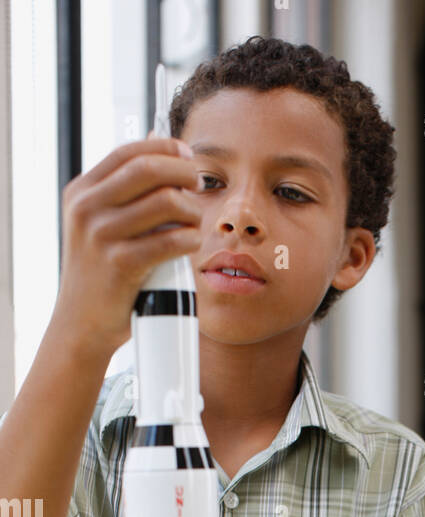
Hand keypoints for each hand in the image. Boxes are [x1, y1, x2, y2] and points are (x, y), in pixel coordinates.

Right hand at [54, 134, 201, 355]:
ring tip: (193, 223)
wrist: (82, 323)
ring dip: (191, 210)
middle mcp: (87, 208)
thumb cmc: (100, 274)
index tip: (187, 156)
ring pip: (165, 202)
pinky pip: (170, 240)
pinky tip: (192, 243)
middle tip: (198, 186)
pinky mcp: (121, 264)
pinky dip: (190, 238)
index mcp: (81, 193)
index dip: (163, 148)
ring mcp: (101, 236)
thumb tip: (153, 139)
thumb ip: (122, 191)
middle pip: (148, 169)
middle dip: (183, 173)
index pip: (127, 152)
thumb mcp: (97, 224)